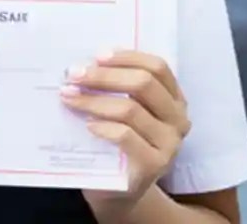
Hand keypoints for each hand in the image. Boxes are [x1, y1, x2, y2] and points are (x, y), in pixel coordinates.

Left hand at [60, 50, 190, 218]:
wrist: (117, 190)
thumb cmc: (116, 142)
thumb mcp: (120, 110)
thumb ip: (115, 88)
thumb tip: (83, 63)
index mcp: (174, 99)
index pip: (157, 67)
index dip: (127, 57)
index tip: (97, 55)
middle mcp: (178, 120)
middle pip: (143, 84)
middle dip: (103, 76)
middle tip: (73, 75)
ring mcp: (169, 144)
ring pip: (130, 109)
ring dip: (93, 99)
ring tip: (68, 97)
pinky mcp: (154, 165)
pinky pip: (125, 136)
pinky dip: (102, 126)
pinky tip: (87, 124)